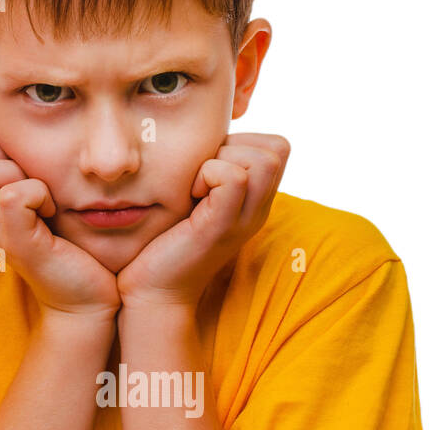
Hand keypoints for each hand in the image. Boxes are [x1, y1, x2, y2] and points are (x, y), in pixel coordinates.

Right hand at [0, 133, 120, 318]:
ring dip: (17, 172)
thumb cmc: (73, 243)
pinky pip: (12, 195)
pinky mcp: (19, 246)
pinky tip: (52, 211)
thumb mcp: (41, 194)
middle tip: (34, 180)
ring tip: (43, 197)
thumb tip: (18, 126)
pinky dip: (37, 193)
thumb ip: (24, 165)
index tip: (24, 170)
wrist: (90, 295)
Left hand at [115, 133, 290, 310]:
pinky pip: (233, 177)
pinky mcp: (220, 227)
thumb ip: (209, 170)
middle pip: (277, 149)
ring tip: (194, 186)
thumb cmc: (163, 245)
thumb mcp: (195, 199)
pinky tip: (188, 195)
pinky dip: (207, 173)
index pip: (277, 147)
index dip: (244, 143)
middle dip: (235, 146)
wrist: (152, 293)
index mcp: (254, 202)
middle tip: (201, 175)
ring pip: (262, 159)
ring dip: (221, 160)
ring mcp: (242, 220)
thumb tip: (208, 136)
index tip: (209, 167)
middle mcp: (257, 211)